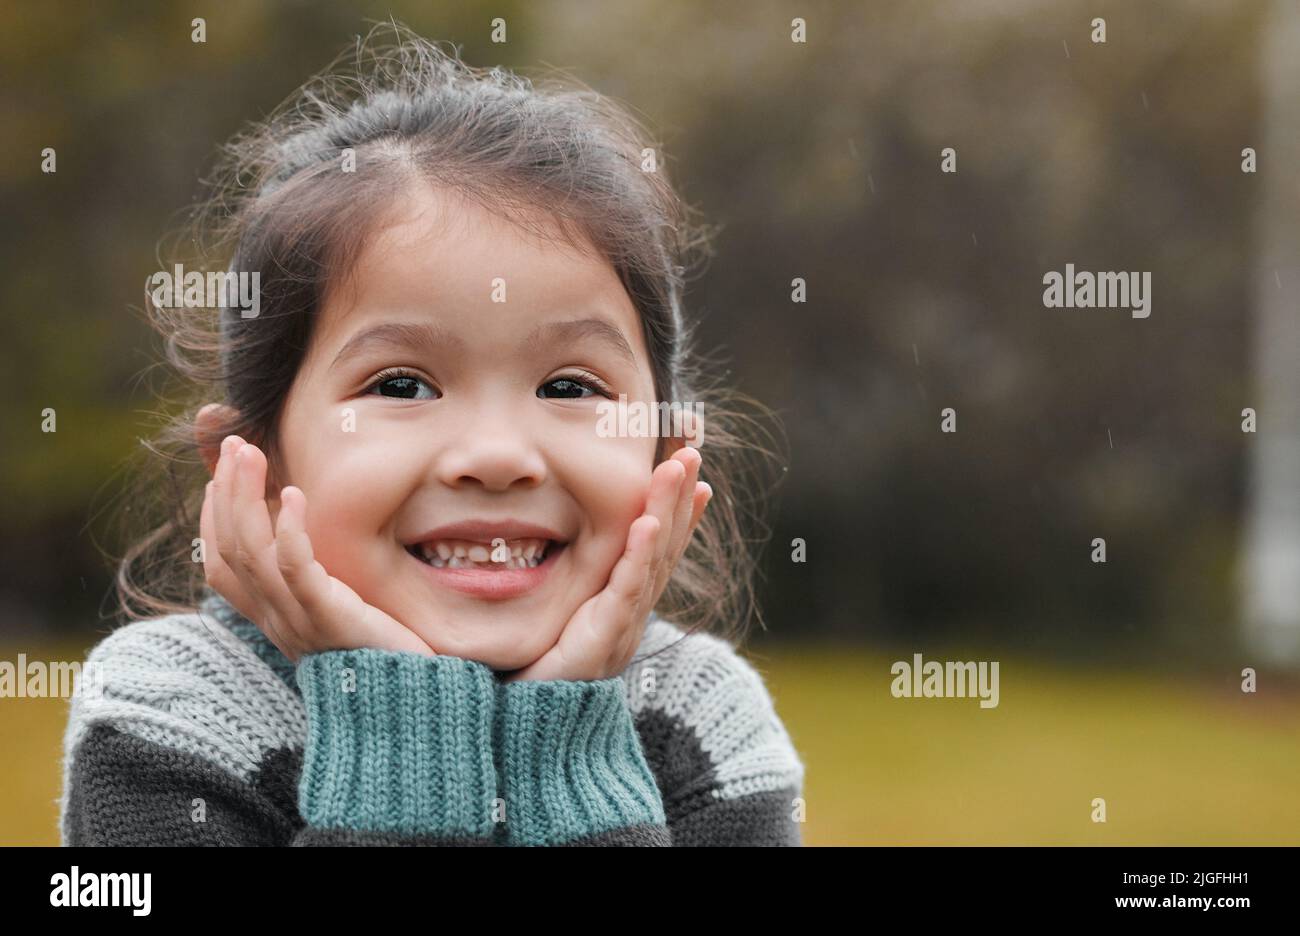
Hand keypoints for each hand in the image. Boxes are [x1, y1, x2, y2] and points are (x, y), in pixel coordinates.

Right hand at [200, 435, 434, 662]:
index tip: (219, 476)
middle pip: (228, 551)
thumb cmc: (386, 650)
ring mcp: (298, 620)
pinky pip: (295, 569)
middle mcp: (277, 620)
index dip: (213, 519)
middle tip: (233, 444)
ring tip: (250, 453)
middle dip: (225, 492)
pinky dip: (289, 529)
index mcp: (275, 617)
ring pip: (251, 552)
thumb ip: (323, 577)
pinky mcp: (329, 617)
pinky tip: (293, 494)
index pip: (221, 566)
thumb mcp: (345, 606)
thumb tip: (311, 536)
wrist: (413, 699)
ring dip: (245, 497)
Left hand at [502, 446, 711, 682]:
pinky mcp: (604, 639)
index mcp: (622, 603)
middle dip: (679, 497)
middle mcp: (630, 612)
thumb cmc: (534, 668)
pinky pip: (627, 590)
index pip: (656, 546)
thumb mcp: (556, 611)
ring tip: (677, 471)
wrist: (526, 725)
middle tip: (692, 453)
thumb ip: (565, 579)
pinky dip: (640, 554)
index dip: (677, 510)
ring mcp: (622, 626)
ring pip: (652, 560)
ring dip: (667, 511)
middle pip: (664, 545)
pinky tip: (648, 523)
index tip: (691, 472)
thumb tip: (538, 533)